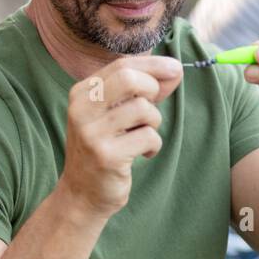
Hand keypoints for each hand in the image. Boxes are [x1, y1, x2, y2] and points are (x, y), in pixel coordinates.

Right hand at [59, 55, 182, 216]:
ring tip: (143, 136)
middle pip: (129, 79)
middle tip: (151, 110)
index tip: (176, 68)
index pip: (122, 66)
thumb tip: (176, 69)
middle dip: (152, 90)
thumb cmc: (107, 146)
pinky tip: (143, 153)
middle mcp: (82, 109)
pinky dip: (153, 145)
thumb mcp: (119, 112)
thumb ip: (145, 90)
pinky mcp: (106, 155)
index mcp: (82, 93)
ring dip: (154, 123)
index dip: (154, 65)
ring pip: (143, 109)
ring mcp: (92, 133)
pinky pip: (148, 137)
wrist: (83, 193)